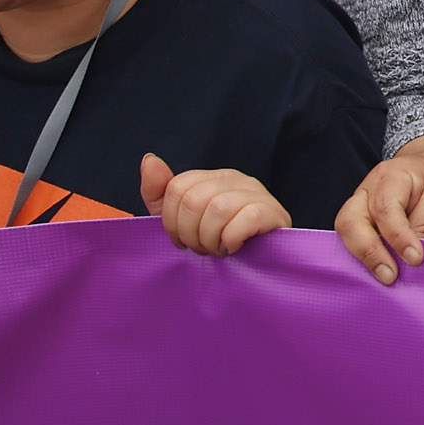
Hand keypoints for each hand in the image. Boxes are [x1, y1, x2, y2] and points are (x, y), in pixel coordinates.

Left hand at [141, 154, 290, 256]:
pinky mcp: (273, 212)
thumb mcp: (181, 221)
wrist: (261, 266)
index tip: (183, 241)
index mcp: (213, 178)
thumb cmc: (219, 242)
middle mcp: (236, 179)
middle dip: (191, 234)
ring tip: (217, 249)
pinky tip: (234, 248)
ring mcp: (258, 193)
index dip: (172, 222)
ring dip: (211, 239)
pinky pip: (245, 219)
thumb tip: (149, 159)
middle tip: (202, 248)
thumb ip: (160, 192)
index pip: (177, 187)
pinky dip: (232, 239)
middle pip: (194, 199)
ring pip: (218, 209)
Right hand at [335, 139, 423, 285]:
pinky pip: (352, 242)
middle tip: (391, 277)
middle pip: (351, 221)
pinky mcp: (360, 223)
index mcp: (391, 176)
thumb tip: (410, 262)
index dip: (399, 238)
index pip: (385, 208)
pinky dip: (362, 260)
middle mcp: (367, 190)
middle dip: (369, 252)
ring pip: (346, 233)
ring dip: (363, 258)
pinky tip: (377, 275)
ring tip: (386, 278)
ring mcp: (360, 206)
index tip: (416, 259)